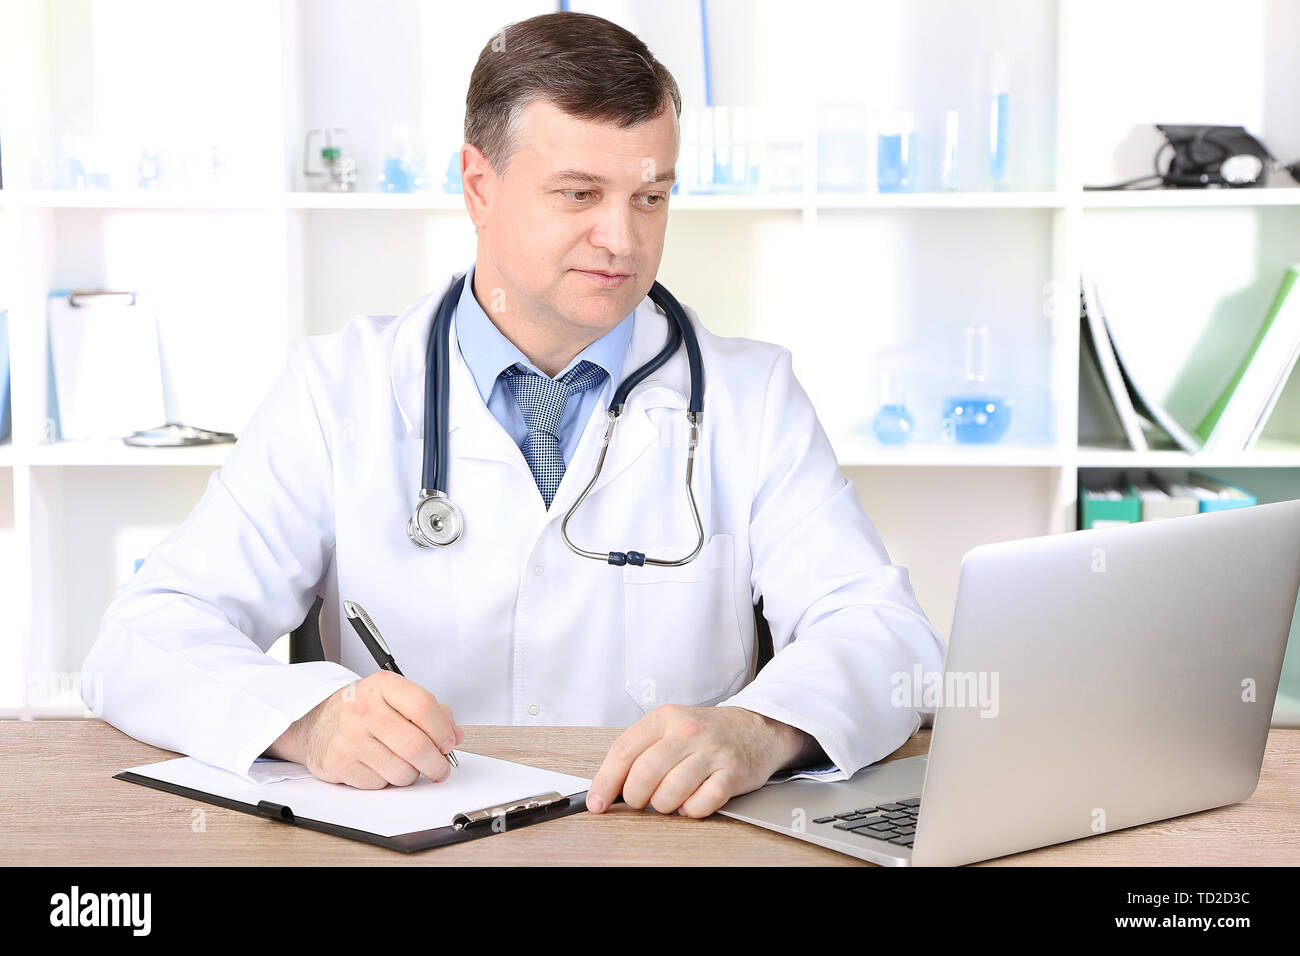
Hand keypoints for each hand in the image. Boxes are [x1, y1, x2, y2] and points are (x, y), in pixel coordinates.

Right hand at [266, 671, 464, 788]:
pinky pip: (379, 784)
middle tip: (439, 767)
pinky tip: (379, 766)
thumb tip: (455, 735)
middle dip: (436, 763)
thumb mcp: (396, 697)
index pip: (424, 707)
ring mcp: (349, 738)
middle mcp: (364, 710)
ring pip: (401, 771)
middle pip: (416, 745)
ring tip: (404, 764)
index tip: (448, 742)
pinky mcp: (338, 763)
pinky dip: (386, 781)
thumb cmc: (362, 709)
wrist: (316, 721)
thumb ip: (431, 711)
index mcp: (382, 686)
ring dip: (411, 774)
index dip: (443, 730)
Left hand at [585, 704, 822, 817]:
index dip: (605, 782)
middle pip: (644, 775)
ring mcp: (711, 752)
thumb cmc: (706, 733)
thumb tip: (606, 787)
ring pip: (670, 793)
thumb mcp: (669, 728)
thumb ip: (640, 751)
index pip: (623, 751)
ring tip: (671, 799)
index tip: (597, 803)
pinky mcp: (732, 773)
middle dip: (636, 798)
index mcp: (664, 718)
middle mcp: (687, 731)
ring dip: (664, 806)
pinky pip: (700, 805)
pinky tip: (693, 801)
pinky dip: (691, 811)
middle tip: (642, 801)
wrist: (757, 728)